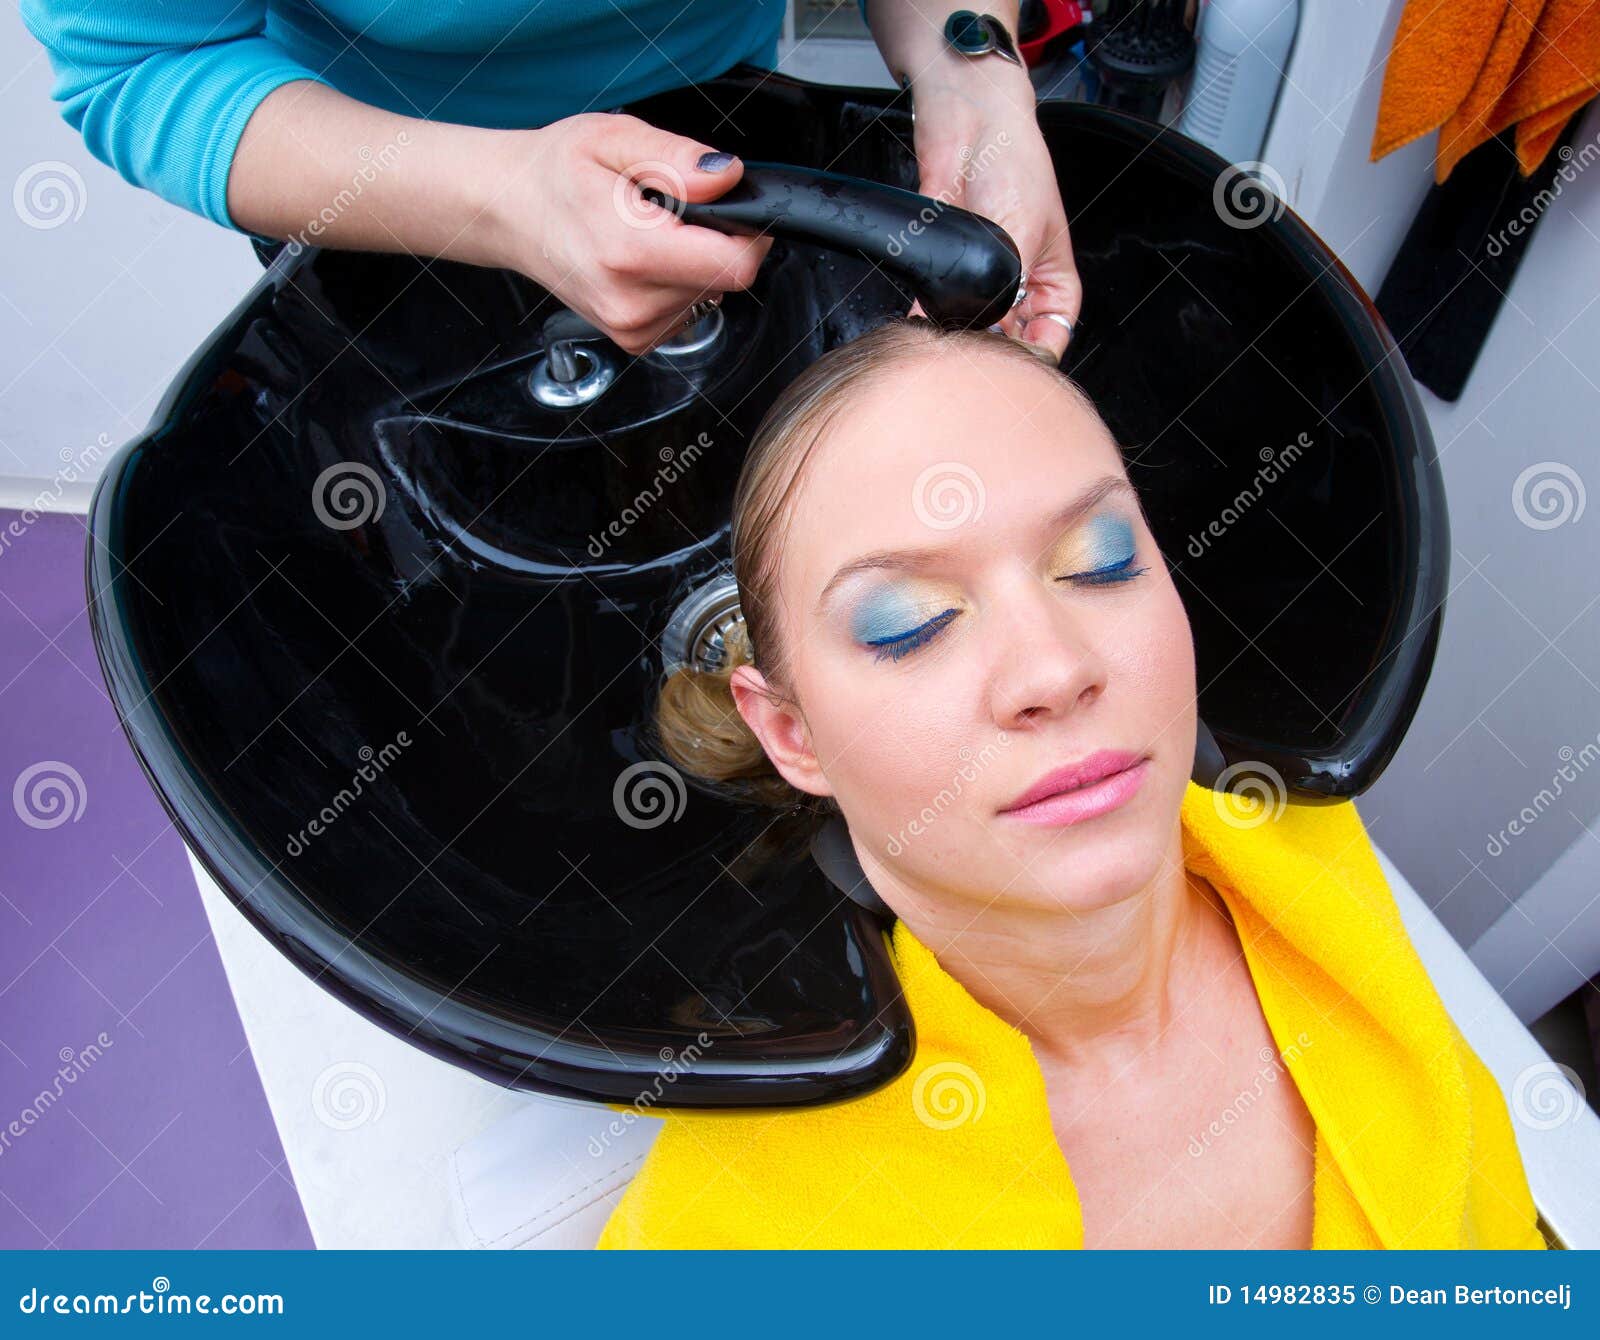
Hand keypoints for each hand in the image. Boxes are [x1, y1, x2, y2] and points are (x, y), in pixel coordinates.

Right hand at [482, 113, 773, 354]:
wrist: (507, 211)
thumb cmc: (553, 173)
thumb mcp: (613, 138)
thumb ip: (676, 158)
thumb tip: (727, 177)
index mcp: (630, 252)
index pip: (735, 265)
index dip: (750, 232)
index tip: (731, 206)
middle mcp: (632, 303)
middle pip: (727, 281)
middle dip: (716, 241)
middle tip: (673, 210)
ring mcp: (632, 328)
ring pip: (710, 296)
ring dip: (695, 262)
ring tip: (647, 232)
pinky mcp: (635, 339)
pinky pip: (688, 311)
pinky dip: (677, 283)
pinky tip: (642, 259)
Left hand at [907, 60, 1080, 358]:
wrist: (967, 124)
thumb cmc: (1013, 163)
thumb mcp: (1022, 231)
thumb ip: (1008, 284)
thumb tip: (988, 324)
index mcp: (1053, 281)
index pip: (1051, 338)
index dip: (1036, 359)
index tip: (1012, 373)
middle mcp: (1018, 287)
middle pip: (1009, 340)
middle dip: (991, 352)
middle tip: (972, 364)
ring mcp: (981, 279)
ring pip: (972, 327)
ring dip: (958, 339)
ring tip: (947, 348)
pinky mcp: (947, 268)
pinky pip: (937, 306)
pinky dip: (928, 320)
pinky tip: (922, 329)